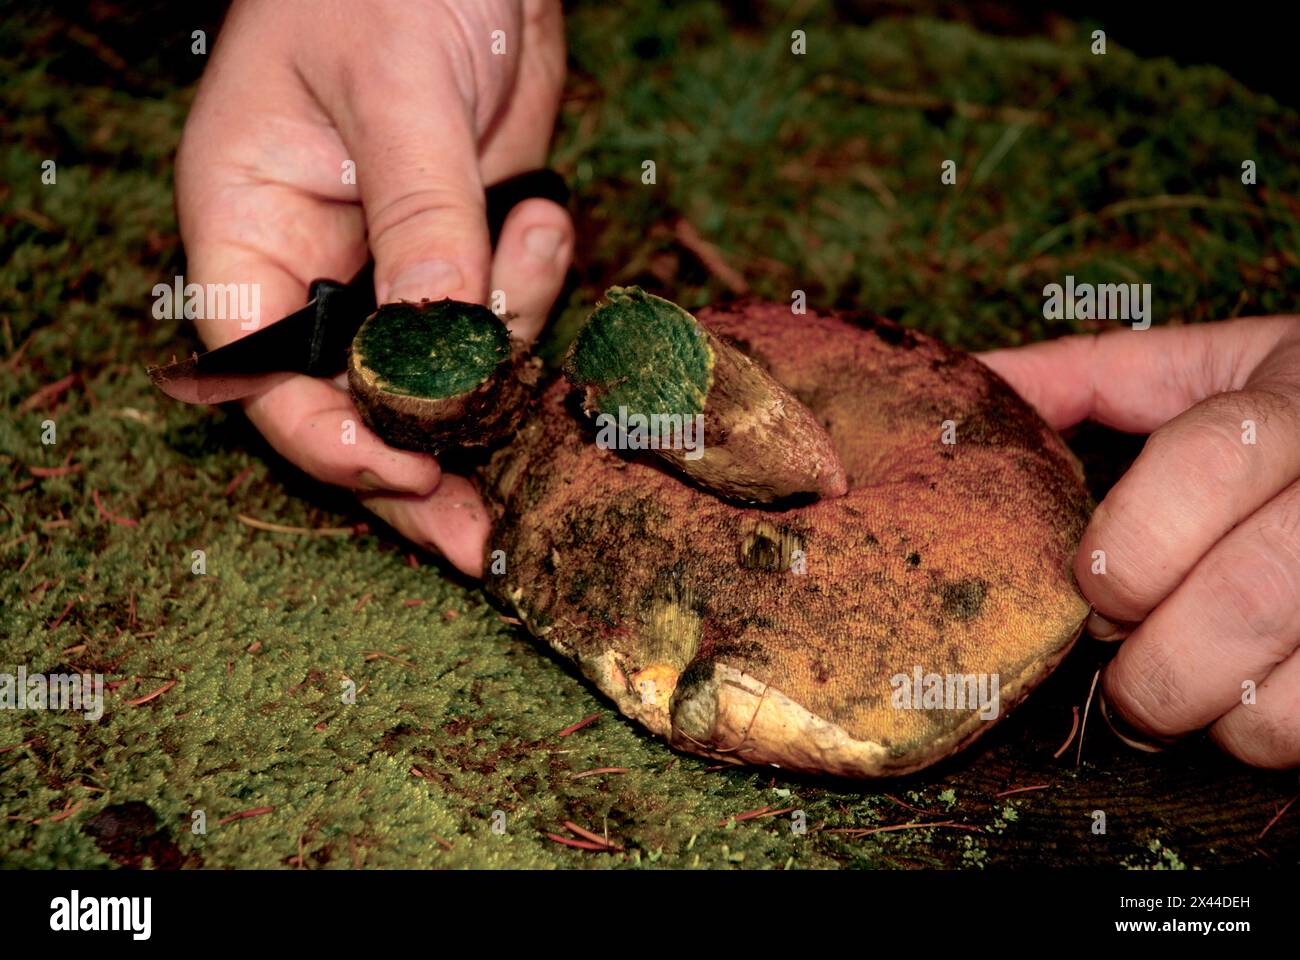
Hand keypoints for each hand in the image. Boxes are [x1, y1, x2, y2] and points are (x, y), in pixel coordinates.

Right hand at [175, 0, 571, 575]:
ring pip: (443, 372)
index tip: (407, 474)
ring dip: (503, 342)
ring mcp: (395, 262)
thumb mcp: (397, 90)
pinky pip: (501, 318)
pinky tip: (542, 214)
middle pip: (355, 405)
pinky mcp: (465, 252)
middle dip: (423, 468)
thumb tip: (434, 351)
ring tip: (530, 229)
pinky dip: (534, 289)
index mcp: (249, 223)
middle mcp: (316, 260)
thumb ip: (416, 220)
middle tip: (487, 543)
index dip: (329, 439)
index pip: (265, 373)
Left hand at [981, 316, 1299, 768]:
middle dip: (1149, 656)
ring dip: (1197, 709)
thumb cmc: (1287, 406)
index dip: (1127, 546)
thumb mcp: (1205, 371)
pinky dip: (1255, 737)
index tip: (1093, 586)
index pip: (1205, 469)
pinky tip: (1231, 706)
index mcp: (1292, 404)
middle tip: (1114, 654)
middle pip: (1243, 598)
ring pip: (1283, 686)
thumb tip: (975, 386)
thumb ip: (1089, 377)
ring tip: (1164, 692)